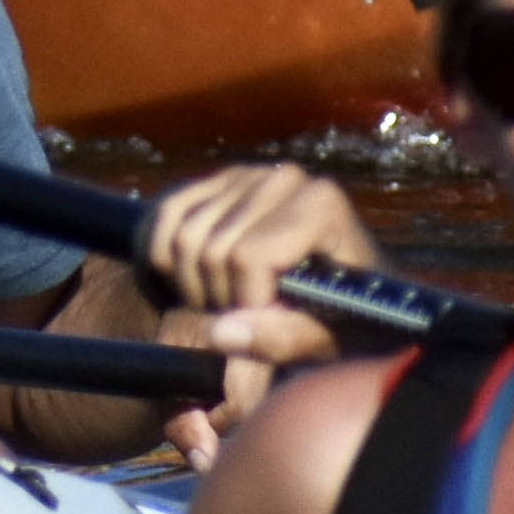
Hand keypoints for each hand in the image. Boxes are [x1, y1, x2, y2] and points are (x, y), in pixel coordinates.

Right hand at [136, 163, 376, 440]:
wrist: (344, 286)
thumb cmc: (347, 316)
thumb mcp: (328, 339)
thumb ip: (284, 339)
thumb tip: (221, 334)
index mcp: (320, 203)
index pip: (248, 258)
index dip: (247, 303)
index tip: (268, 323)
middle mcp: (284, 177)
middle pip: (212, 250)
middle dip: (220, 300)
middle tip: (248, 319)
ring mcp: (248, 174)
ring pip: (184, 238)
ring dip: (193, 287)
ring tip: (231, 303)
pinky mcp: (218, 181)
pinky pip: (166, 220)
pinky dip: (168, 260)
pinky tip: (204, 281)